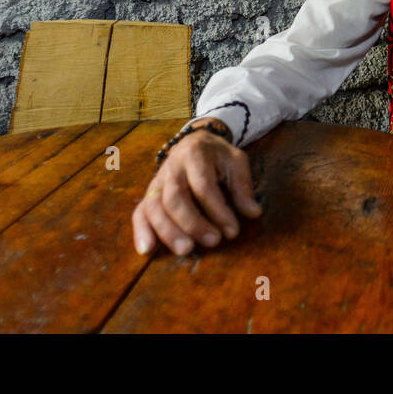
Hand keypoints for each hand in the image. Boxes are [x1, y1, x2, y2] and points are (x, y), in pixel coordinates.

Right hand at [132, 127, 262, 255]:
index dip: (217, 210)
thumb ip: (242, 186)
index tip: (233, 230)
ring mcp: (157, 181)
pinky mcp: (149, 194)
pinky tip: (147, 250)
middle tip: (213, 242)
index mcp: (195, 154)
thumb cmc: (218, 156)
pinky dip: (141, 231)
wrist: (195, 142)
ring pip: (153, 207)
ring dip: (168, 232)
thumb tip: (253, 213)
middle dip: (193, 223)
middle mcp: (171, 167)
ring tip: (185, 250)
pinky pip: (140, 212)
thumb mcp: (236, 161)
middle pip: (174, 197)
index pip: (203, 185)